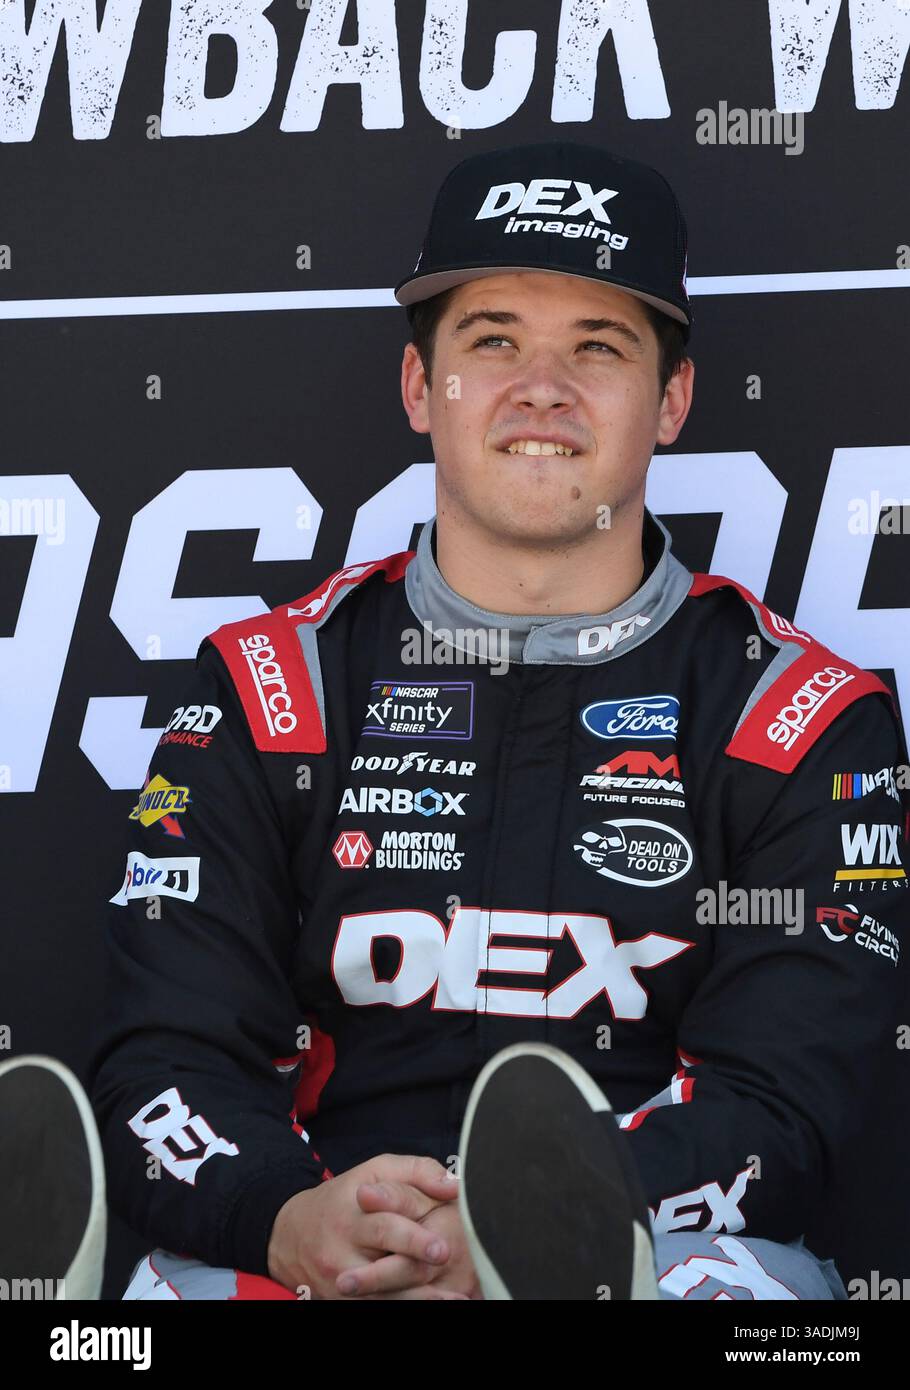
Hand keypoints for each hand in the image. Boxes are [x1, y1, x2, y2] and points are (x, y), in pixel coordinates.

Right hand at [267, 1154, 458, 1298]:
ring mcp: (339, 1281)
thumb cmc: (346, 1197)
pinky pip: (372, 1306)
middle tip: (445, 1272)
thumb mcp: (376, 1170)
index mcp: (355, 1213)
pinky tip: (430, 1304)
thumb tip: (453, 1186)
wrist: (290, 1234)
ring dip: (417, 1300)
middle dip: (415, 1273)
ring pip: (379, 1296)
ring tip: (451, 1300)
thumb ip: (417, 1171)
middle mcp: (343, 1250)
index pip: (385, 1226)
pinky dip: (401, 1307)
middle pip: (382, 1267)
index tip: (442, 1248)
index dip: (413, 1239)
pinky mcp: (338, 1301)